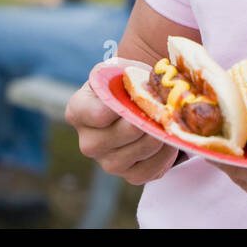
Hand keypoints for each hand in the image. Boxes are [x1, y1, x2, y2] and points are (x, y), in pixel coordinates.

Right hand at [66, 59, 178, 184]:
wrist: (131, 101)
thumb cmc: (123, 82)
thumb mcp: (118, 70)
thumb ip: (125, 75)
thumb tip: (148, 89)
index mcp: (78, 112)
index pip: (97, 114)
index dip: (121, 106)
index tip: (138, 96)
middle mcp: (88, 142)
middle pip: (121, 134)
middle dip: (145, 121)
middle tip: (163, 109)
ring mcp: (106, 162)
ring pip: (137, 153)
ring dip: (158, 137)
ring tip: (168, 122)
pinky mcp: (128, 175)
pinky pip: (149, 171)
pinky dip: (165, 156)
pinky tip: (169, 140)